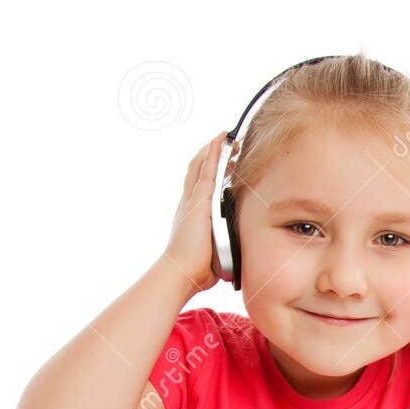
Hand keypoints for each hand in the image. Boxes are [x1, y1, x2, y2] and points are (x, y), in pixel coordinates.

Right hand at [163, 131, 226, 294]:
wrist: (180, 272)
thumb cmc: (194, 270)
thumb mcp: (209, 253)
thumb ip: (218, 247)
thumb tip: (229, 257)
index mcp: (190, 215)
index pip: (198, 186)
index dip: (206, 171)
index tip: (218, 162)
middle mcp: (188, 203)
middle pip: (197, 171)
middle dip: (210, 155)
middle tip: (224, 143)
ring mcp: (193, 200)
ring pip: (202, 166)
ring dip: (213, 149)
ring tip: (225, 136)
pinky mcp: (200, 200)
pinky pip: (208, 170)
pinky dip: (214, 153)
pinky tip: (221, 140)